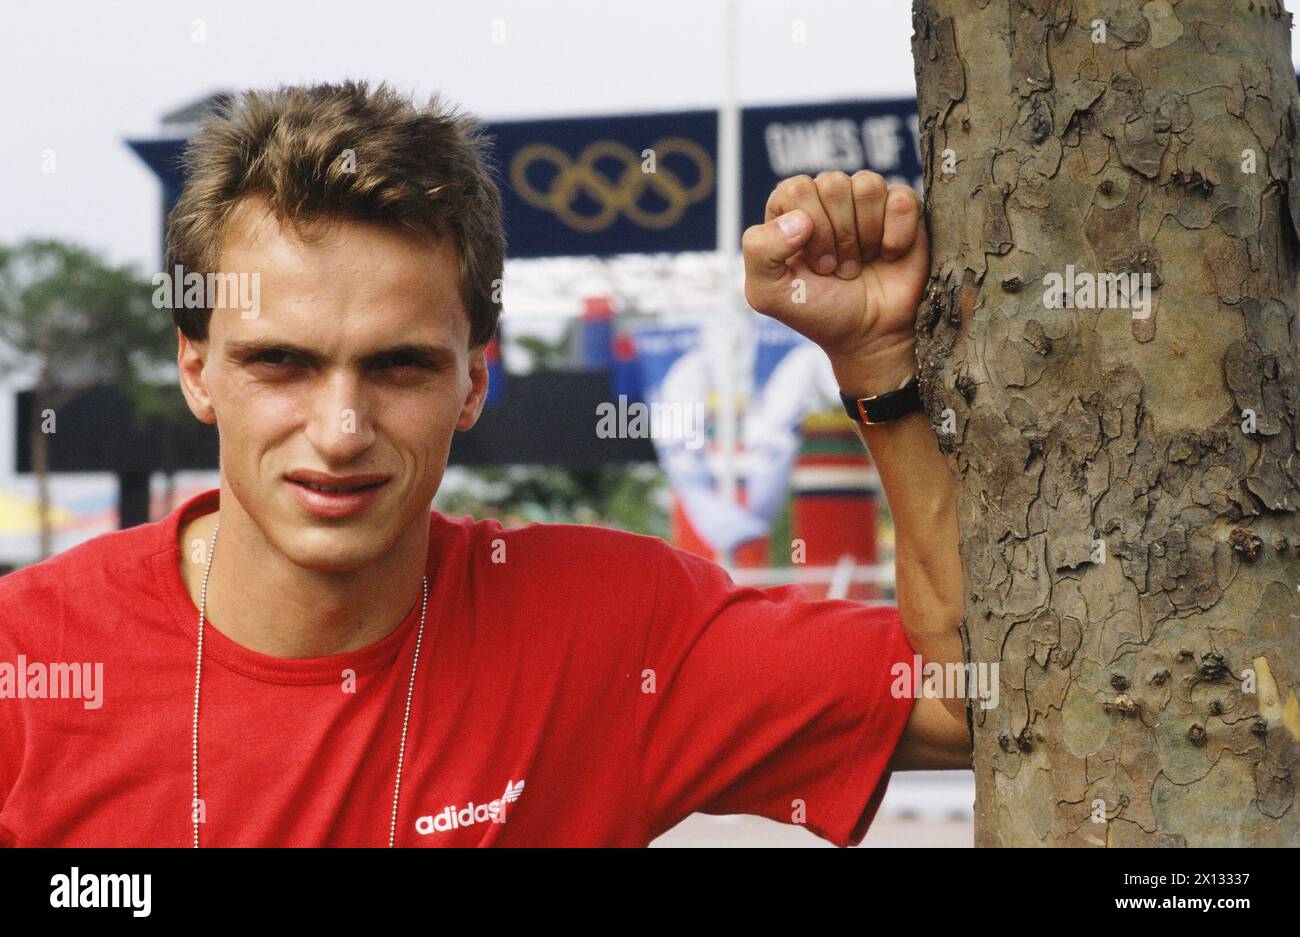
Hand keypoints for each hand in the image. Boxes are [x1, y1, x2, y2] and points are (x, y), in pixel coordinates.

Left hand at [742, 172, 928, 395]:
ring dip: (866, 236)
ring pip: (868, 185)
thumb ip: (759, 251)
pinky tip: (889, 255)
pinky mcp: (902, 208)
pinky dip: (896, 236)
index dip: (810, 230)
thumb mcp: (767, 293)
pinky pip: (901, 200)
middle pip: (833, 184)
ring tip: (861, 262)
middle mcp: (826, 196)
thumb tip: (799, 220)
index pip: (796, 189)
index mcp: (789, 207)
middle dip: (838, 237)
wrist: (867, 335)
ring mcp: (865, 200)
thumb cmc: (816, 310)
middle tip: (839, 268)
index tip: (816, 266)